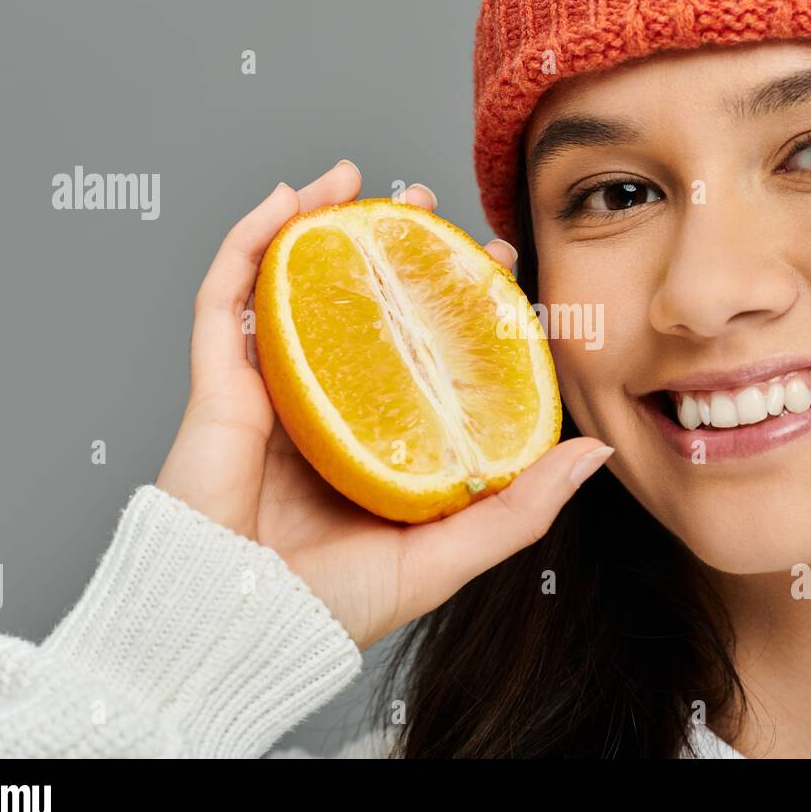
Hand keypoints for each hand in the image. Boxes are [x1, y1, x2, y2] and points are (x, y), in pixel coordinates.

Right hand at [155, 160, 612, 649]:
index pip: (416, 345)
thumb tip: (594, 450)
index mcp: (372, 437)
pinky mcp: (216, 386)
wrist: (234, 632)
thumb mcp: (449, 553)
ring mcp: (267, 390)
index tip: (494, 257)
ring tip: (354, 179)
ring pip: (289, 284)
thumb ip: (520, 506)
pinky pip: (224, 299)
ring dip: (316, 223)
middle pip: (353, 302)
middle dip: (388, 246)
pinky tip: (285, 202)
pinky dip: (249, 243)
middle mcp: (322, 405)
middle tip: (426, 204)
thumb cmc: (334, 606)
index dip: (452, 296)